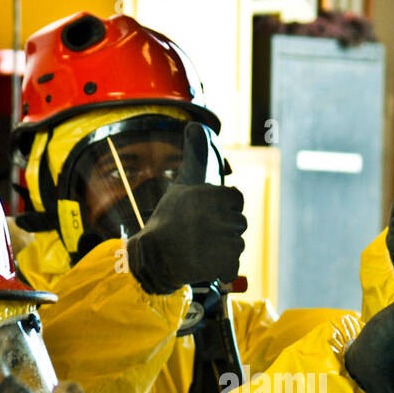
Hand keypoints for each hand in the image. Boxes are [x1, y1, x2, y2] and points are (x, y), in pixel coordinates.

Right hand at [126, 122, 245, 294]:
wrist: (153, 257)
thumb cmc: (167, 220)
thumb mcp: (181, 186)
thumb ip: (195, 158)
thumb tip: (195, 126)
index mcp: (210, 194)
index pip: (236, 199)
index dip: (224, 208)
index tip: (208, 215)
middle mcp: (218, 216)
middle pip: (240, 222)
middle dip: (225, 228)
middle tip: (201, 234)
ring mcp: (222, 240)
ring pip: (238, 243)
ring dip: (224, 247)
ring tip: (201, 247)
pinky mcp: (224, 262)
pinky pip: (234, 262)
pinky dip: (223, 266)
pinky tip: (205, 261)